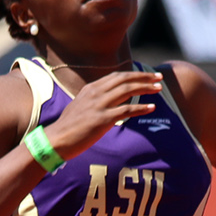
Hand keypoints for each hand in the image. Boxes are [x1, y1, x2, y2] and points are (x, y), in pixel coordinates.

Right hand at [44, 71, 162, 158]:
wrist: (56, 141)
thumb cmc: (68, 128)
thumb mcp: (80, 108)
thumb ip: (93, 102)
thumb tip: (105, 103)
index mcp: (91, 89)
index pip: (116, 76)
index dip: (134, 74)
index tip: (147, 75)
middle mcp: (95, 93)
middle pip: (124, 79)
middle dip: (144, 77)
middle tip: (159, 77)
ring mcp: (99, 105)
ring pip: (127, 90)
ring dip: (145, 88)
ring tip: (159, 89)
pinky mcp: (102, 120)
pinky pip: (126, 110)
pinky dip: (140, 108)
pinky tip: (152, 107)